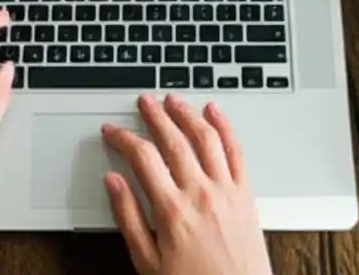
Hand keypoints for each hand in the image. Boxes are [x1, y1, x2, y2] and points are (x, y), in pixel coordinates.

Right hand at [102, 95, 271, 274]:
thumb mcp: (147, 262)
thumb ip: (128, 218)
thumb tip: (113, 183)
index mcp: (172, 211)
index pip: (142, 158)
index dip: (123, 138)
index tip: (112, 132)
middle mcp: (200, 194)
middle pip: (174, 140)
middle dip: (155, 116)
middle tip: (143, 102)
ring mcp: (226, 191)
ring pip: (206, 138)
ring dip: (187, 114)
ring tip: (173, 100)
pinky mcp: (246, 194)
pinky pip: (236, 151)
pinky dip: (225, 127)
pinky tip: (215, 113)